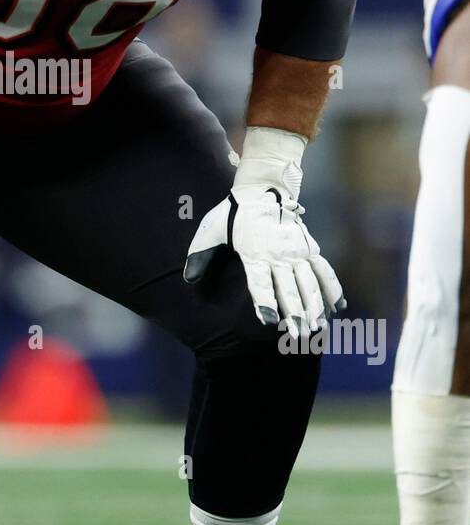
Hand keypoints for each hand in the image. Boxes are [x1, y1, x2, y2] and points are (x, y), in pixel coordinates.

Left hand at [183, 126, 343, 338]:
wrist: (262, 189)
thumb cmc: (233, 214)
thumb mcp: (210, 229)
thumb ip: (200, 254)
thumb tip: (188, 278)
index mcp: (255, 252)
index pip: (260, 282)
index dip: (265, 301)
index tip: (270, 320)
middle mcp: (279, 255)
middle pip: (289, 289)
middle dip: (295, 314)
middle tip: (298, 336)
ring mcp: (297, 251)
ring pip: (309, 283)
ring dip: (314, 306)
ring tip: (317, 327)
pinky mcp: (309, 247)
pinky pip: (323, 269)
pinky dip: (332, 287)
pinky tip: (337, 306)